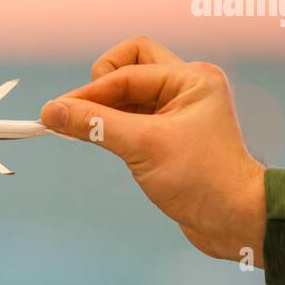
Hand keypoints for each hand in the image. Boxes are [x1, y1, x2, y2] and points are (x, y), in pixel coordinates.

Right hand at [39, 35, 266, 266]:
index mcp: (191, 79)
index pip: (125, 73)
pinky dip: (112, 124)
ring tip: (84, 130)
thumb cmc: (201, 179)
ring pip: (128, 92)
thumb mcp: (142, 146)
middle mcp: (186, 87)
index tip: (55, 113)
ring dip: (105, 107)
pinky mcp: (169, 134)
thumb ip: (94, 124)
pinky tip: (98, 138)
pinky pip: (132, 115)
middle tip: (85, 110)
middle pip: (130, 64)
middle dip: (102, 84)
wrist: (234, 220)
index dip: (89, 93)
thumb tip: (51, 111)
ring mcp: (178, 110)